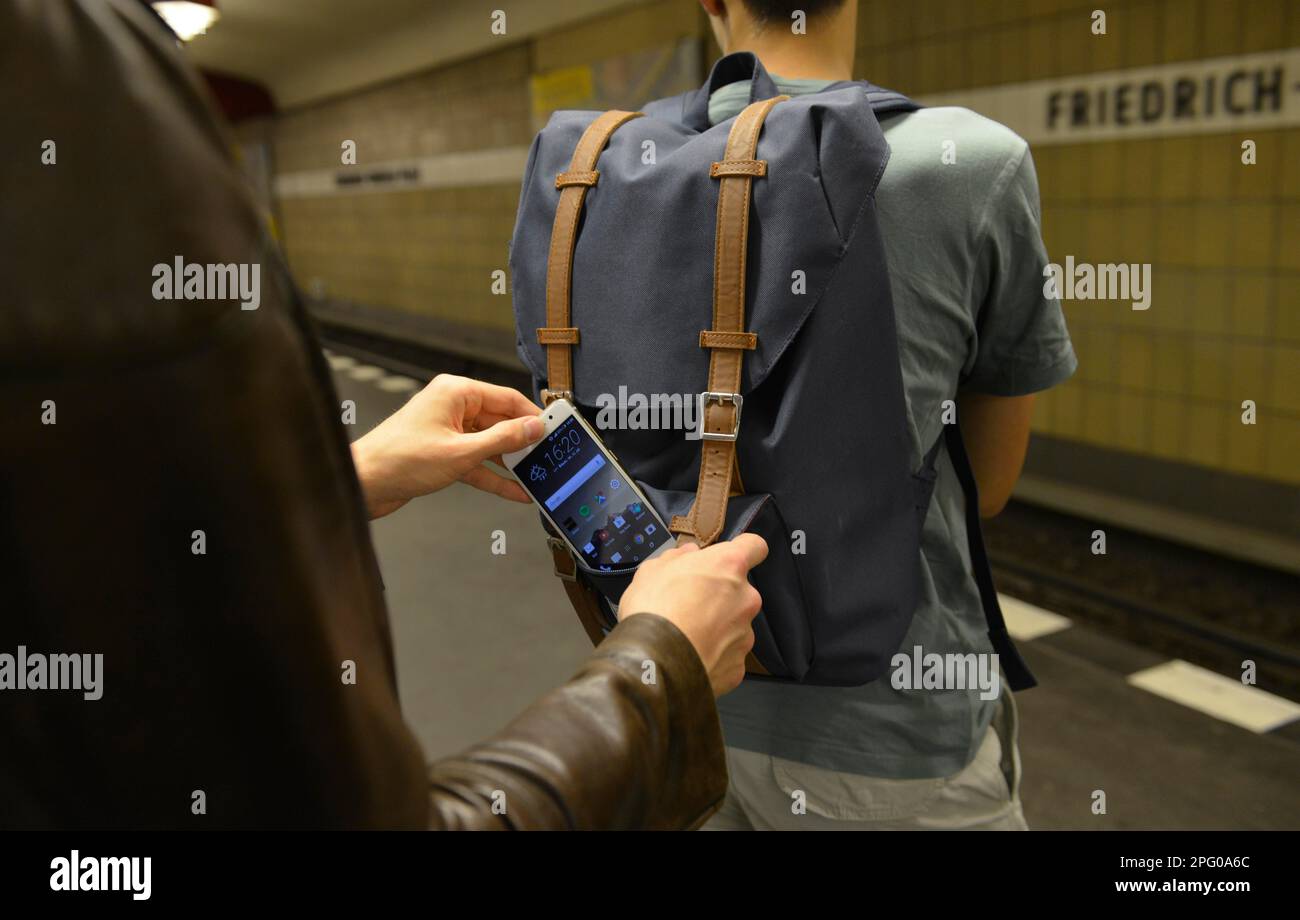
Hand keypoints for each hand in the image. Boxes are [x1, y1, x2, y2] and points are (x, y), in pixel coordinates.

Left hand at [351, 374, 543, 519]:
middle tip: (549, 456)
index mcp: (455, 393)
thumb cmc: (399, 460)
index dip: (532, 415)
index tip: (554, 428)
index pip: (506, 398)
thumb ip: (502, 440)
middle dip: (523, 441)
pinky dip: (493, 476)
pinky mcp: (442, 453)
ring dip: (510, 462)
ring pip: (489, 444)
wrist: (364, 484)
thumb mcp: (461, 452)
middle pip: (499, 421)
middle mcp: (451, 407)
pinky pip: (476, 462)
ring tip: (536, 476)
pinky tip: (514, 491)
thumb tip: (532, 428)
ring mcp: (447, 431)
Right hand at [618, 534, 767, 696]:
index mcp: (728, 566)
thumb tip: (688, 554)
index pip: (754, 547)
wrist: (654, 662)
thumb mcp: (652, 570)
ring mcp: (745, 634)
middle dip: (720, 597)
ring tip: (686, 636)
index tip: (728, 558)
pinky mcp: (739, 666)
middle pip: (740, 592)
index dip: (743, 550)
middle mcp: (746, 598)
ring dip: (717, 628)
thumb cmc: (653, 609)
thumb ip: (676, 558)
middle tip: (689, 606)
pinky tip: (691, 657)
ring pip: (734, 625)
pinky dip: (713, 655)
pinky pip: (728, 655)